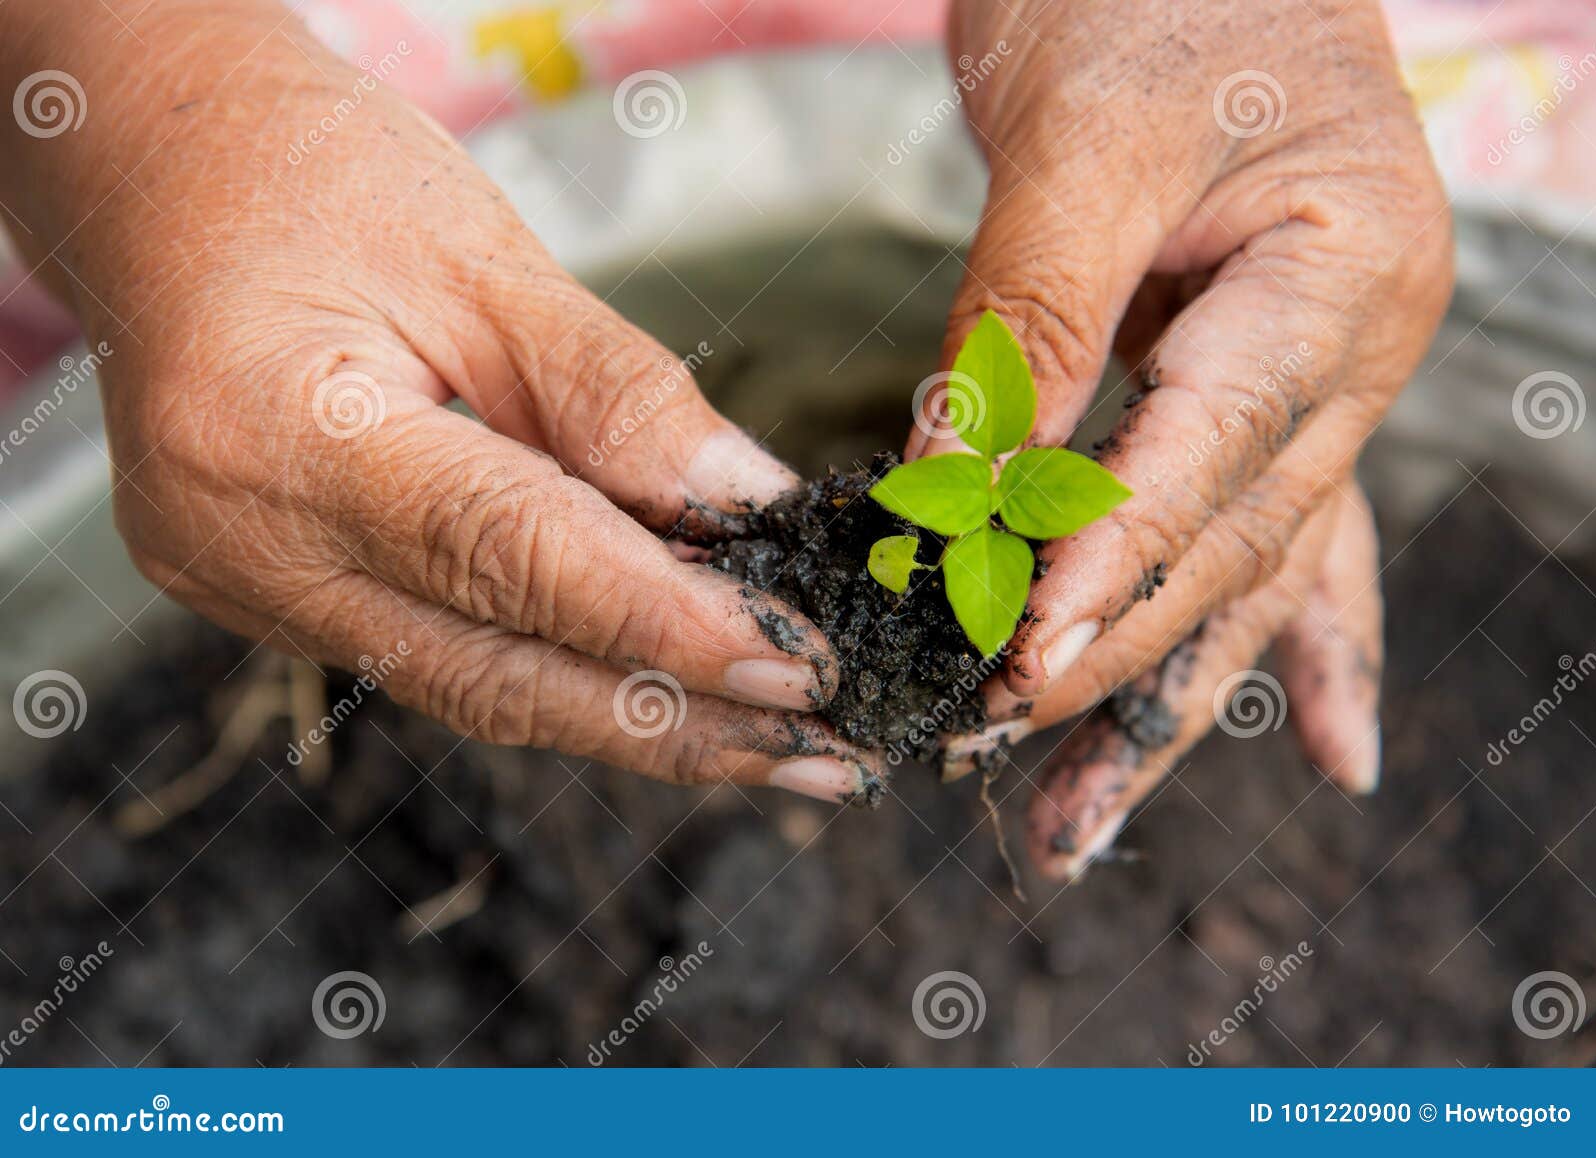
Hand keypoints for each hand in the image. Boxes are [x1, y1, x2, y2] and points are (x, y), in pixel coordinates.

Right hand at [0, 0, 879, 803]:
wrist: (162, 184)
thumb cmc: (309, 179)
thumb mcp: (483, 258)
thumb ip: (616, 396)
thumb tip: (751, 506)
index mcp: (277, 435)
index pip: (507, 556)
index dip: (664, 622)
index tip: (798, 662)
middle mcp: (249, 547)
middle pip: (498, 673)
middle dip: (676, 722)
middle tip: (822, 747)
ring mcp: (254, 591)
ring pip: (480, 690)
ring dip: (637, 724)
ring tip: (776, 747)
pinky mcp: (281, 600)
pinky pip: (449, 658)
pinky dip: (568, 676)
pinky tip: (667, 690)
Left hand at [925, 0, 1452, 874]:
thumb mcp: (1080, 138)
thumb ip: (1030, 322)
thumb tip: (957, 495)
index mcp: (1338, 279)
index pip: (1207, 459)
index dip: (1108, 568)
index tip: (1015, 661)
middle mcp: (1352, 353)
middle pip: (1225, 546)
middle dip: (1108, 659)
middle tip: (991, 747)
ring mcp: (1319, 382)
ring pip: (1245, 575)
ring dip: (1165, 705)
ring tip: (1077, 831)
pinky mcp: (1256, 393)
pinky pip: (1271, 535)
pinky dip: (1280, 645)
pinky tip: (1334, 752)